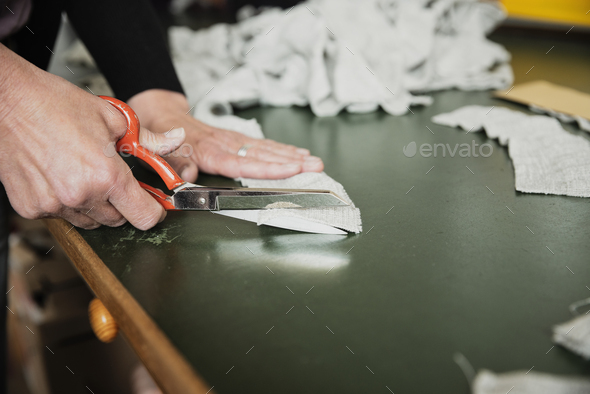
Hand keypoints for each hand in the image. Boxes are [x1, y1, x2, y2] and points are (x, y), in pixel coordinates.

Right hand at [0, 46, 184, 229]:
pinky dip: (67, 203)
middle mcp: (80, 195)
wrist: (7, 100)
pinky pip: (61, 215)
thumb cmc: (54, 104)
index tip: (154, 206)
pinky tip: (62, 178)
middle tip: (116, 181)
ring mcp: (53, 204)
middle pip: (117, 220)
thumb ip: (147, 140)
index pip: (144, 216)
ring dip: (95, 206)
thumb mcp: (112, 118)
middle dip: (124, 204)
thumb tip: (172, 142)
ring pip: (89, 221)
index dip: (154, 211)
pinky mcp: (31, 207)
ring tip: (85, 174)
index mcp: (106, 176)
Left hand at [127, 90, 323, 181]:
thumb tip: (189, 176)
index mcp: (205, 149)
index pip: (241, 162)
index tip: (290, 168)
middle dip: (291, 161)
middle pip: (261, 154)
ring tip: (314, 162)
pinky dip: (281, 148)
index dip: (267, 168)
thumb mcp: (154, 148)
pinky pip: (260, 144)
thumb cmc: (158, 134)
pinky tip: (297, 153)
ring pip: (265, 148)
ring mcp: (230, 139)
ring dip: (291, 155)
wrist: (159, 112)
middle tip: (315, 166)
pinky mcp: (234, 137)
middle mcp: (223, 142)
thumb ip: (173, 162)